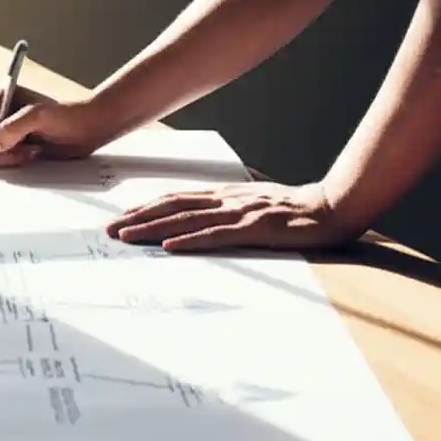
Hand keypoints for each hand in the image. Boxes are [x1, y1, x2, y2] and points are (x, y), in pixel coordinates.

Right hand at [0, 86, 99, 167]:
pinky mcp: (12, 150)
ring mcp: (3, 134)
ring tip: (27, 152)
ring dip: (3, 158)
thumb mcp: (40, 116)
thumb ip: (14, 127)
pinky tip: (31, 156)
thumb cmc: (67, 115)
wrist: (87, 129)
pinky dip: (10, 164)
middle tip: (15, 150)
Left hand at [105, 182, 361, 251]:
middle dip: (137, 217)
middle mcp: (225, 199)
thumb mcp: (254, 205)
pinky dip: (190, 240)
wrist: (332, 207)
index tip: (120, 216)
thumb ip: (229, 209)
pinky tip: (169, 246)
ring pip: (186, 220)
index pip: (176, 198)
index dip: (146, 206)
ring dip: (152, 229)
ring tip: (127, 236)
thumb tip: (204, 218)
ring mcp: (239, 213)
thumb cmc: (294, 211)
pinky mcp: (254, 229)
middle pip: (172, 206)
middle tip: (108, 230)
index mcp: (224, 194)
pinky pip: (216, 236)